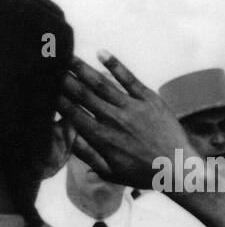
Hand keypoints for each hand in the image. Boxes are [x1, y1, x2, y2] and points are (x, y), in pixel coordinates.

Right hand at [59, 52, 194, 188]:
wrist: (181, 170)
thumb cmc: (144, 174)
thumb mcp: (111, 172)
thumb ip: (86, 154)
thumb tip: (64, 137)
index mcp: (102, 137)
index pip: (72, 112)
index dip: (56, 97)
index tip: (43, 85)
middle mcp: (115, 119)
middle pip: (82, 93)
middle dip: (63, 77)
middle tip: (48, 63)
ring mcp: (133, 108)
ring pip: (102, 83)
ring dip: (82, 67)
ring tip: (66, 55)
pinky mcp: (150, 100)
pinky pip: (130, 79)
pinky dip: (115, 64)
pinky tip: (101, 52)